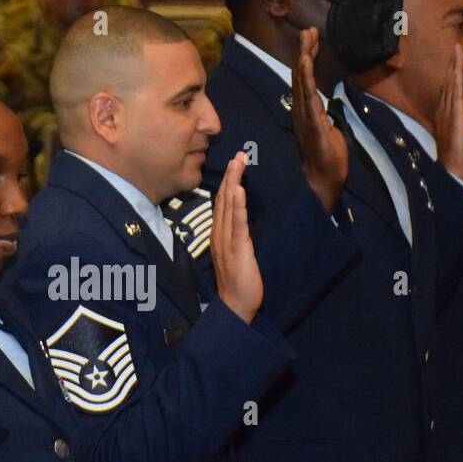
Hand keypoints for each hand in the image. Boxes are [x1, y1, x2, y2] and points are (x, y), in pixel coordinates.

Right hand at [210, 152, 263, 324]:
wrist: (235, 307)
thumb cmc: (238, 285)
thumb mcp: (236, 256)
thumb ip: (237, 239)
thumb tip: (243, 224)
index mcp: (219, 236)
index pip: (222, 204)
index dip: (228, 183)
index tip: (235, 164)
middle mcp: (219, 235)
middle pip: (224, 200)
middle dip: (231, 175)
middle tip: (238, 154)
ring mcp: (226, 241)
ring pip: (229, 206)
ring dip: (234, 182)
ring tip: (238, 163)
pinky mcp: (238, 249)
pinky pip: (237, 224)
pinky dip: (238, 205)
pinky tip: (239, 190)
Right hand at [292, 27, 347, 212]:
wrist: (323, 180)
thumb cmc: (329, 159)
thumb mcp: (331, 132)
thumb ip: (327, 118)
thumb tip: (331, 109)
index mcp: (306, 113)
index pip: (305, 81)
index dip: (307, 61)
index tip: (312, 42)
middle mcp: (301, 111)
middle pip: (300, 76)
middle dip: (304, 52)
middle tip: (308, 30)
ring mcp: (304, 116)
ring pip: (302, 81)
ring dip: (304, 57)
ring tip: (307, 37)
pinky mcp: (312, 121)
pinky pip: (307, 95)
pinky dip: (306, 76)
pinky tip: (306, 61)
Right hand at [434, 44, 462, 182]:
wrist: (455, 173)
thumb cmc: (460, 158)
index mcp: (449, 116)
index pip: (453, 91)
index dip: (455, 74)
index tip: (458, 60)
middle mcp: (445, 113)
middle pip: (450, 84)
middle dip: (453, 65)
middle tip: (457, 47)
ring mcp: (448, 115)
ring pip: (452, 85)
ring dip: (454, 67)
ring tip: (457, 50)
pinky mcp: (454, 118)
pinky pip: (456, 94)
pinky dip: (456, 79)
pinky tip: (458, 68)